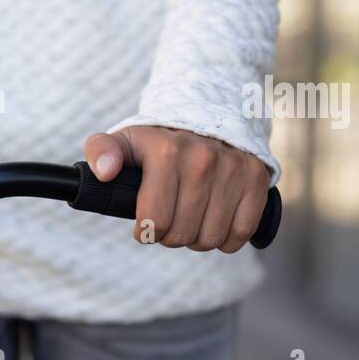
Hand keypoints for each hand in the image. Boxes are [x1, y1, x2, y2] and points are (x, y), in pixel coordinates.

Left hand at [84, 126, 269, 253]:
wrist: (206, 119)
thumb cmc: (158, 142)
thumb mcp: (125, 141)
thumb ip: (101, 152)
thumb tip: (105, 171)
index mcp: (167, 152)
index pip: (154, 220)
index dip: (146, 232)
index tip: (145, 225)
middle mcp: (203, 159)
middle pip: (182, 234)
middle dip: (169, 237)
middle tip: (168, 223)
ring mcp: (233, 168)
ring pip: (211, 238)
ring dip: (197, 240)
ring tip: (190, 222)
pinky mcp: (256, 178)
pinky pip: (241, 232)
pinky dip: (227, 240)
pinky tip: (215, 225)